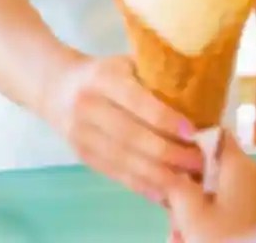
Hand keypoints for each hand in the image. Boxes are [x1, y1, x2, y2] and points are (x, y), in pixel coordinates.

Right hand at [44, 55, 204, 200]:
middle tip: (199, 161)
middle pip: (133, 137)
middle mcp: (88, 107)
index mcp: (102, 78)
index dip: (165, 119)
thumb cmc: (103, 73)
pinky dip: (142, 185)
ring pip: (125, 161)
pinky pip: (116, 174)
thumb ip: (153, 75)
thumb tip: (200, 95)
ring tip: (189, 181)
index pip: (137, 101)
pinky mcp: (82, 155)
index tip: (192, 131)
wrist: (54, 86)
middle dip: (169, 153)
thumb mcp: (124, 63)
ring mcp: (81, 134)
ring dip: (159, 174)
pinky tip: (165, 192)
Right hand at [166, 136, 255, 242]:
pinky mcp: (250, 218)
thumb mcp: (190, 211)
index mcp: (241, 165)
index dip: (187, 137)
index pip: (213, 133)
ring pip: (211, 190)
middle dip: (184, 182)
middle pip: (209, 163)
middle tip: (167, 204)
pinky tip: (187, 237)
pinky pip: (221, 208)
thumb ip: (174, 181)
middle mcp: (250, 175)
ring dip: (190, 207)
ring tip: (177, 233)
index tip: (163, 150)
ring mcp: (252, 198)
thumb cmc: (222, 239)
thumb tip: (164, 163)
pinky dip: (204, 219)